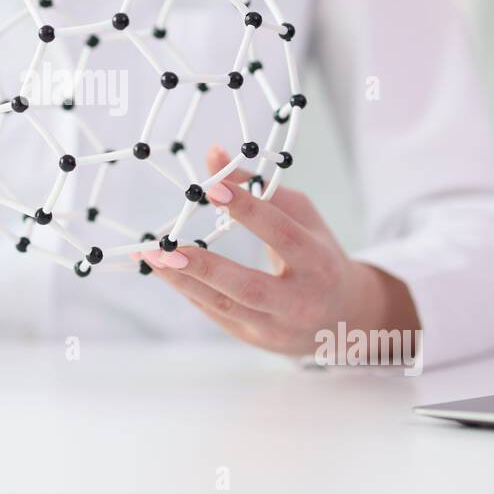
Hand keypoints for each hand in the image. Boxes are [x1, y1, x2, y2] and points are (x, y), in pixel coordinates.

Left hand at [135, 146, 417, 355]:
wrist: (344, 319)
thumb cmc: (318, 255)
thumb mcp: (302, 218)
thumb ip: (260, 188)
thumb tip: (213, 154)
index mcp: (319, 262)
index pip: (282, 234)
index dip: (248, 210)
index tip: (211, 188)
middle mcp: (301, 300)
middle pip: (250, 286)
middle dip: (204, 266)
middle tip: (165, 248)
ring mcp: (276, 326)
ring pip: (224, 305)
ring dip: (182, 281)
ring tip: (149, 256)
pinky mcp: (255, 339)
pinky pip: (216, 314)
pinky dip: (189, 290)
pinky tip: (164, 271)